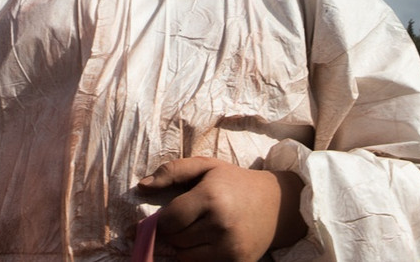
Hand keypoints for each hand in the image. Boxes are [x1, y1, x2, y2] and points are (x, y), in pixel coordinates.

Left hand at [137, 157, 305, 261]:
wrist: (277, 204)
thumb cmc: (235, 182)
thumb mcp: (206, 167)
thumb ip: (172, 171)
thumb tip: (142, 186)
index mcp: (211, 197)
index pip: (169, 220)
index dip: (160, 221)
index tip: (161, 219)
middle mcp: (221, 225)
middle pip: (176, 240)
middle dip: (173, 233)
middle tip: (185, 221)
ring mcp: (231, 248)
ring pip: (185, 258)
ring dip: (184, 247)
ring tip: (197, 231)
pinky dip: (199, 258)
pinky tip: (208, 244)